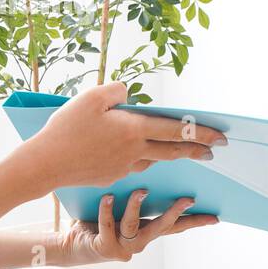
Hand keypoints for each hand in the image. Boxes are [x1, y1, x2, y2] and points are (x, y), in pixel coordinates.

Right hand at [22, 81, 227, 190]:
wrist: (46, 164)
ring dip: (163, 152)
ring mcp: (123, 168)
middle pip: (172, 151)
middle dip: (195, 150)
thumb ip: (117, 91)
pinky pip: (129, 165)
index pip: (177, 130)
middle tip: (212, 151)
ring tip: (168, 146)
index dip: (201, 132)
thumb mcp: (92, 97)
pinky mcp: (110, 177)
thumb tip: (129, 95)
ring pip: (150, 157)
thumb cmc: (67, 128)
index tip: (221, 136)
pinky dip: (135, 157)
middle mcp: (134, 152)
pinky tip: (125, 152)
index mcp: (134, 130)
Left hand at [58, 188, 218, 264]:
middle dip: (176, 213)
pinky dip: (107, 209)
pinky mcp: (105, 247)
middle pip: (162, 228)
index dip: (195, 222)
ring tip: (141, 190)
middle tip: (188, 199)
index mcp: (145, 232)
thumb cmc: (98, 223)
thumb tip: (151, 171)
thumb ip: (137, 199)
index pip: (175, 227)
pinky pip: (107, 224)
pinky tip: (108, 196)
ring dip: (137, 206)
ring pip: (134, 225)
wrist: (71, 246)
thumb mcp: (121, 210)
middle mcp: (138, 242)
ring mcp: (122, 247)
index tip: (215, 218)